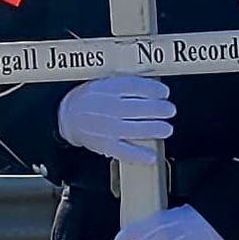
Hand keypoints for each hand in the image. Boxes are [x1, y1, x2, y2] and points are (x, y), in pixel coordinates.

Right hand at [57, 75, 174, 163]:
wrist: (68, 116)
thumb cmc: (90, 99)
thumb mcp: (104, 83)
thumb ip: (126, 84)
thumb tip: (154, 87)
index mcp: (108, 89)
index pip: (134, 87)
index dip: (152, 89)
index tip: (164, 92)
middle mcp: (108, 107)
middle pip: (138, 108)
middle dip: (158, 110)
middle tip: (170, 110)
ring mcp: (107, 127)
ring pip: (134, 129)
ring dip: (154, 130)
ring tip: (167, 129)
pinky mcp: (105, 144)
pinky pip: (124, 151)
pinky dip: (139, 155)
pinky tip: (151, 156)